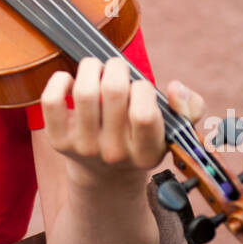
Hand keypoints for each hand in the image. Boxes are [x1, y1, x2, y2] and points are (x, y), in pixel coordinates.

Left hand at [40, 57, 205, 189]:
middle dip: (117, 67)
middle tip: (117, 69)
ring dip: (91, 67)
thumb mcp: (174, 131)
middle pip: (113, 91)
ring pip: (84, 92)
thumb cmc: (143, 139)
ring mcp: (84, 149)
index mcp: (146, 154)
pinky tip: (71, 80)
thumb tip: (176, 87)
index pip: (143, 113)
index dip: (142, 88)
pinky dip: (59, 81)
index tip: (140, 88)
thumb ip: (191, 107)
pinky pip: (52, 102)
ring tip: (97, 69)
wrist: (106, 176)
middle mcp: (114, 154)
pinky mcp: (58, 141)